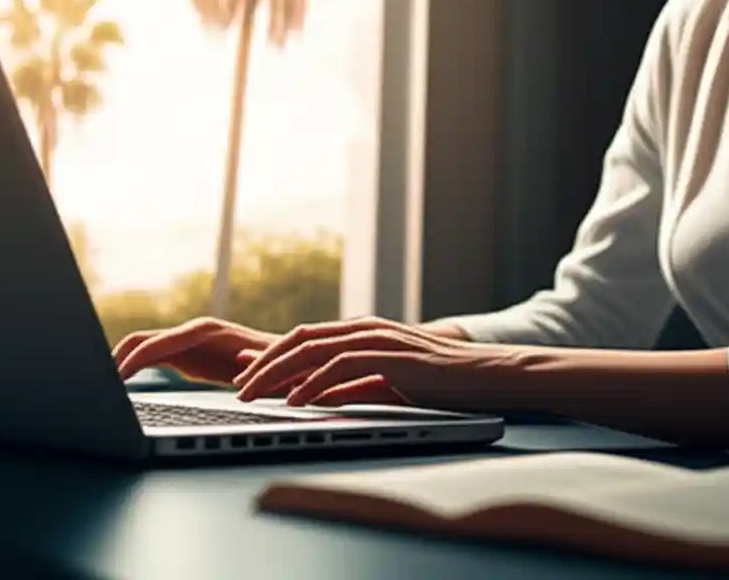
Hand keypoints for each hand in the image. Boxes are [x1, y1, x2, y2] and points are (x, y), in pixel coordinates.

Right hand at [112, 318, 278, 384]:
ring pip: (142, 346)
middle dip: (116, 358)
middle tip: (91, 383)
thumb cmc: (280, 366)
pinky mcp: (186, 354)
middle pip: (142, 340)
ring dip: (119, 362)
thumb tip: (241, 360)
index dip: (134, 359)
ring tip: (97, 386)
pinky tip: (118, 385)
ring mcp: (187, 342)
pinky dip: (132, 367)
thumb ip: (257, 364)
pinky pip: (151, 357)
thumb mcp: (271, 368)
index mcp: (207, 333)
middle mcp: (193, 332)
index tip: (112, 377)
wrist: (285, 363)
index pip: (160, 342)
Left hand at [232, 317, 526, 410]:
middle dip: (263, 363)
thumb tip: (312, 398)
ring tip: (253, 394)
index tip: (242, 371)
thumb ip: (351, 386)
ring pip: (313, 349)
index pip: (305, 338)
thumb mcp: (387, 384)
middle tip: (236, 386)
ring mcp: (378, 339)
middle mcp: (365, 329)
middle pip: (299, 339)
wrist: (491, 375)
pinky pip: (341, 366)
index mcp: (363, 333)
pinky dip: (313, 382)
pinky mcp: (392, 357)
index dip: (270, 354)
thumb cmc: (444, 383)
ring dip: (278, 372)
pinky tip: (295, 400)